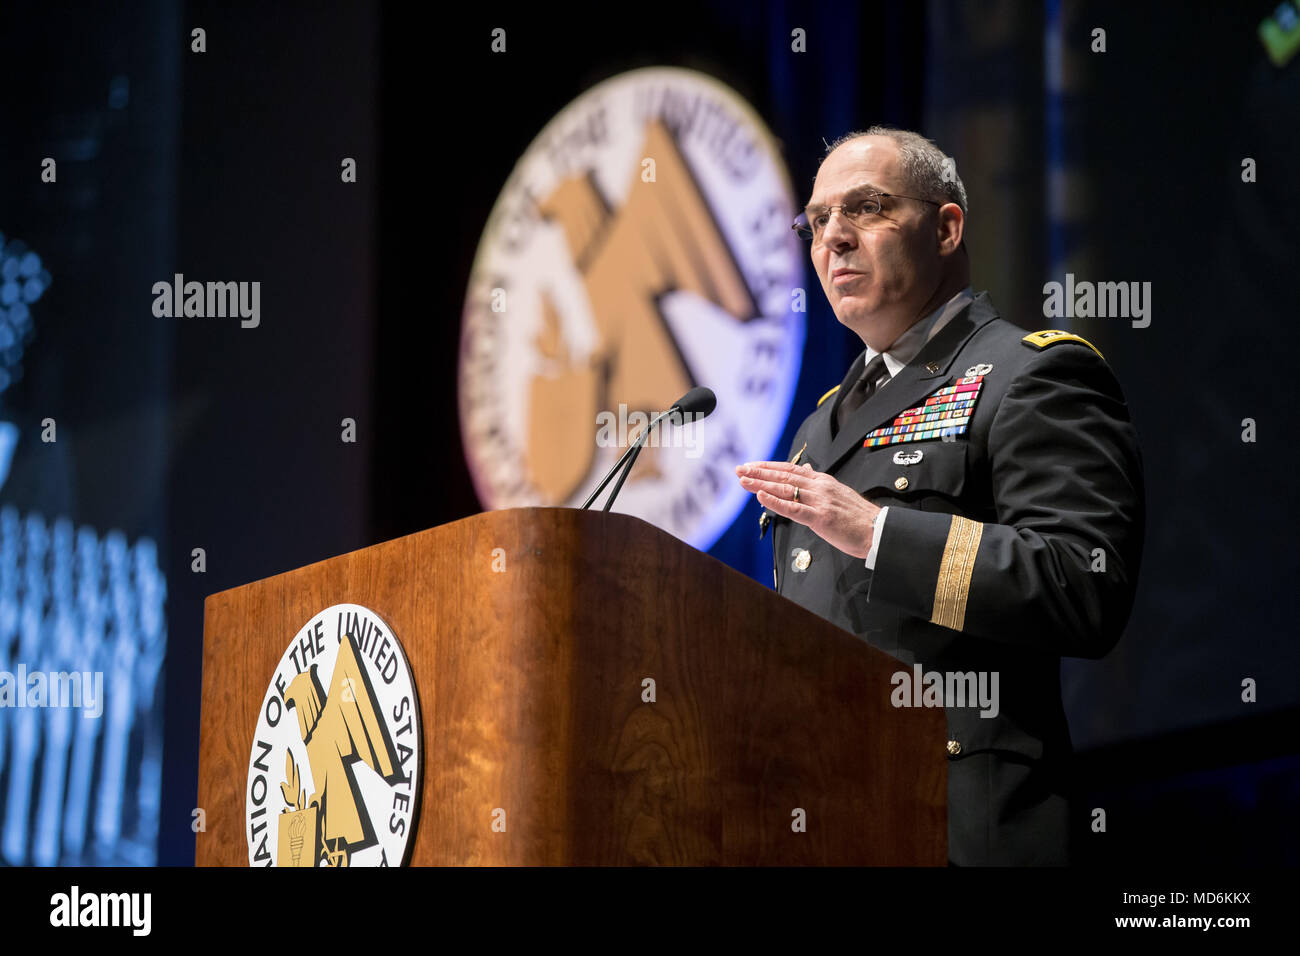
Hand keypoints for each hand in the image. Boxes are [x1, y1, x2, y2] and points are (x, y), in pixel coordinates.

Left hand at [736, 460, 880, 558]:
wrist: (878, 531)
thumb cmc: (858, 517)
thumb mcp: (837, 493)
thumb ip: (818, 482)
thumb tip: (804, 469)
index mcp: (823, 481)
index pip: (790, 469)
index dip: (769, 466)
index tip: (752, 465)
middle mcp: (819, 487)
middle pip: (783, 476)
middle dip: (759, 472)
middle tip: (739, 469)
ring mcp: (820, 501)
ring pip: (785, 489)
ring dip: (761, 484)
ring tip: (743, 480)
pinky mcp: (821, 517)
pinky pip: (794, 509)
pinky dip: (776, 502)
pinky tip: (761, 497)